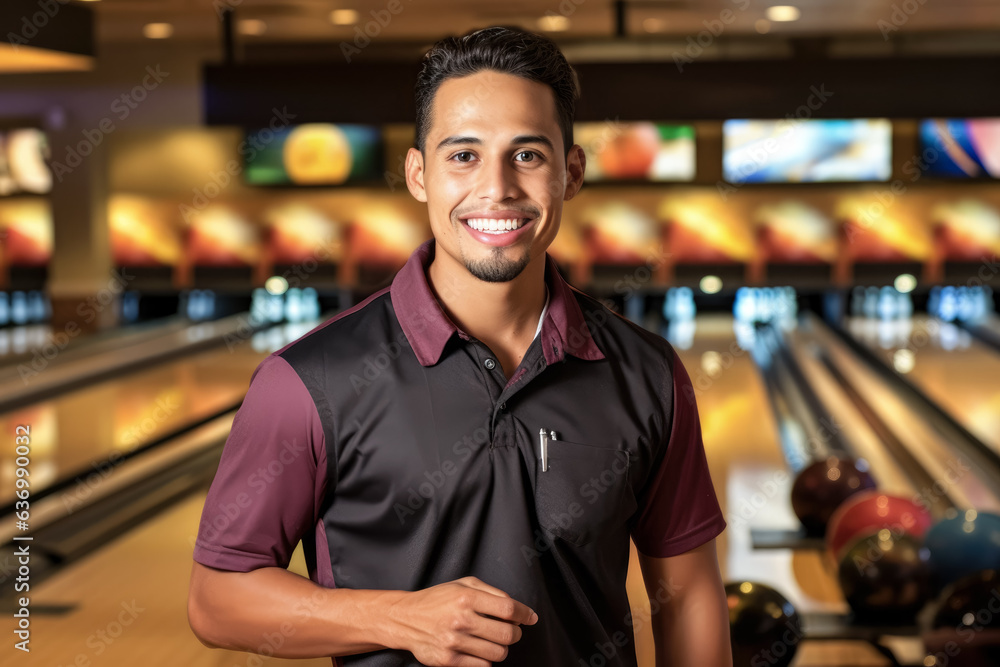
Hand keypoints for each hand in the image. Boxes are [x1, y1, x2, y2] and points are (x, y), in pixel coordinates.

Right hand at [386, 576, 537, 665]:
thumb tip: (521, 611)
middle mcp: (461, 619)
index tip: (530, 618)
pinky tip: (479, 650)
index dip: (525, 614)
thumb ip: (492, 593)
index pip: (509, 609)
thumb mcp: (463, 585)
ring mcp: (454, 642)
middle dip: (515, 633)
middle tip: (510, 630)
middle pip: (508, 634)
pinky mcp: (449, 660)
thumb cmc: (438, 600)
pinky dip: (486, 659)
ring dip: (501, 647)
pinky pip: (483, 666)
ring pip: (498, 653)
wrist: (405, 618)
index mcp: (466, 597)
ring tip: (493, 640)